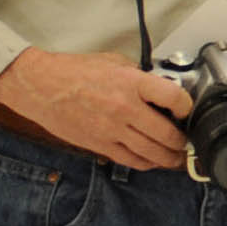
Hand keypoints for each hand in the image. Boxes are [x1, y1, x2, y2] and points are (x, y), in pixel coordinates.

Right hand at [0, 47, 191, 168]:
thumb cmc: (73, 72)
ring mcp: (112, 130)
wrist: (39, 86)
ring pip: (152, 153)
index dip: (186, 107)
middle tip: (187, 141)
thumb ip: (140, 76)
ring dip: (170, 158)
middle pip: (167, 134)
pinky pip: (131, 161)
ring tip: (178, 157)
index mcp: (131, 83)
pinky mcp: (100, 145)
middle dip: (182, 141)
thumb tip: (159, 88)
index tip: (186, 110)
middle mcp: (125, 109)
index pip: (174, 98)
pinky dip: (147, 163)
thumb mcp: (114, 62)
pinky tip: (153, 160)